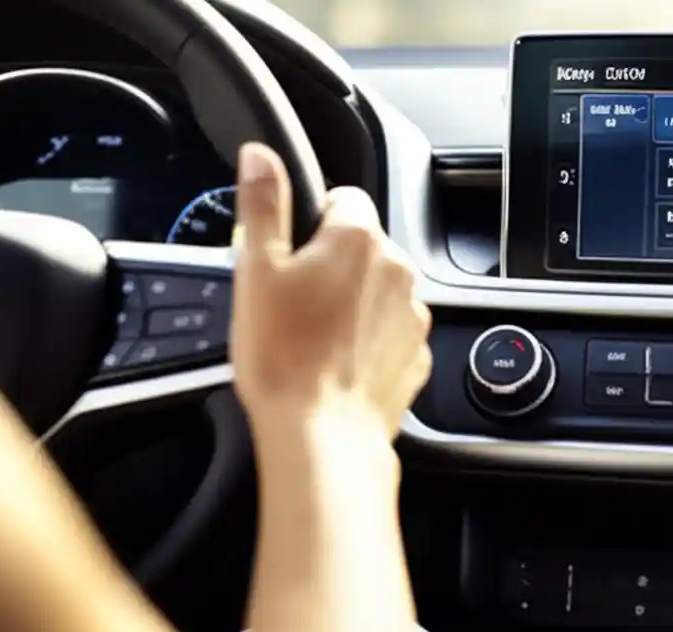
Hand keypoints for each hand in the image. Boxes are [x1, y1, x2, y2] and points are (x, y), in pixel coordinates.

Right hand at [230, 142, 431, 442]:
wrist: (321, 435)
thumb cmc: (284, 359)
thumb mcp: (256, 270)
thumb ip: (264, 204)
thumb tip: (261, 156)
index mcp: (359, 239)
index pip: (344, 198)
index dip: (313, 221)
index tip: (292, 252)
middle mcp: (397, 270)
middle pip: (362, 247)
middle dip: (332, 265)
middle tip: (294, 301)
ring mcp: (412, 315)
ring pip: (378, 290)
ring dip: (353, 303)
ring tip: (313, 338)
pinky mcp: (415, 355)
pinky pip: (390, 333)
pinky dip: (368, 341)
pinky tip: (336, 363)